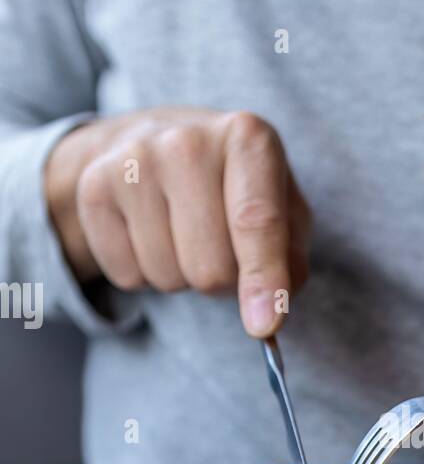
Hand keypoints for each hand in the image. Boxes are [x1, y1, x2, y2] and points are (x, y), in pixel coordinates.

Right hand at [45, 107, 309, 336]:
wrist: (152, 142)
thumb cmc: (232, 185)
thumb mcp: (281, 206)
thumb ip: (290, 259)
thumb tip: (270, 314)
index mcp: (247, 138)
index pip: (256, 222)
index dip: (263, 279)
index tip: (265, 326)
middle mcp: (187, 141)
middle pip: (210, 268)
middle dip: (222, 283)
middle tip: (220, 250)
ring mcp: (134, 161)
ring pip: (168, 277)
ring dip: (182, 277)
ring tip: (183, 234)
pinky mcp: (94, 189)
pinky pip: (128, 277)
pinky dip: (144, 274)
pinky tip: (149, 232)